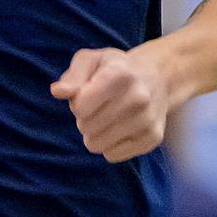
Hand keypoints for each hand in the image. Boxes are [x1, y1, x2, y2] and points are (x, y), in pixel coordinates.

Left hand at [52, 48, 170, 162]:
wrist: (158, 78)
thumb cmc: (116, 69)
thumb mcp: (92, 60)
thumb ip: (73, 75)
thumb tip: (57, 91)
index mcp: (120, 74)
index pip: (81, 107)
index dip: (77, 103)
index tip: (87, 93)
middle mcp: (138, 97)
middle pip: (86, 127)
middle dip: (85, 119)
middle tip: (99, 106)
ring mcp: (147, 120)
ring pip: (97, 145)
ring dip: (96, 134)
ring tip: (109, 118)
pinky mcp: (153, 138)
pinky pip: (112, 155)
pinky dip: (110, 145)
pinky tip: (121, 128)